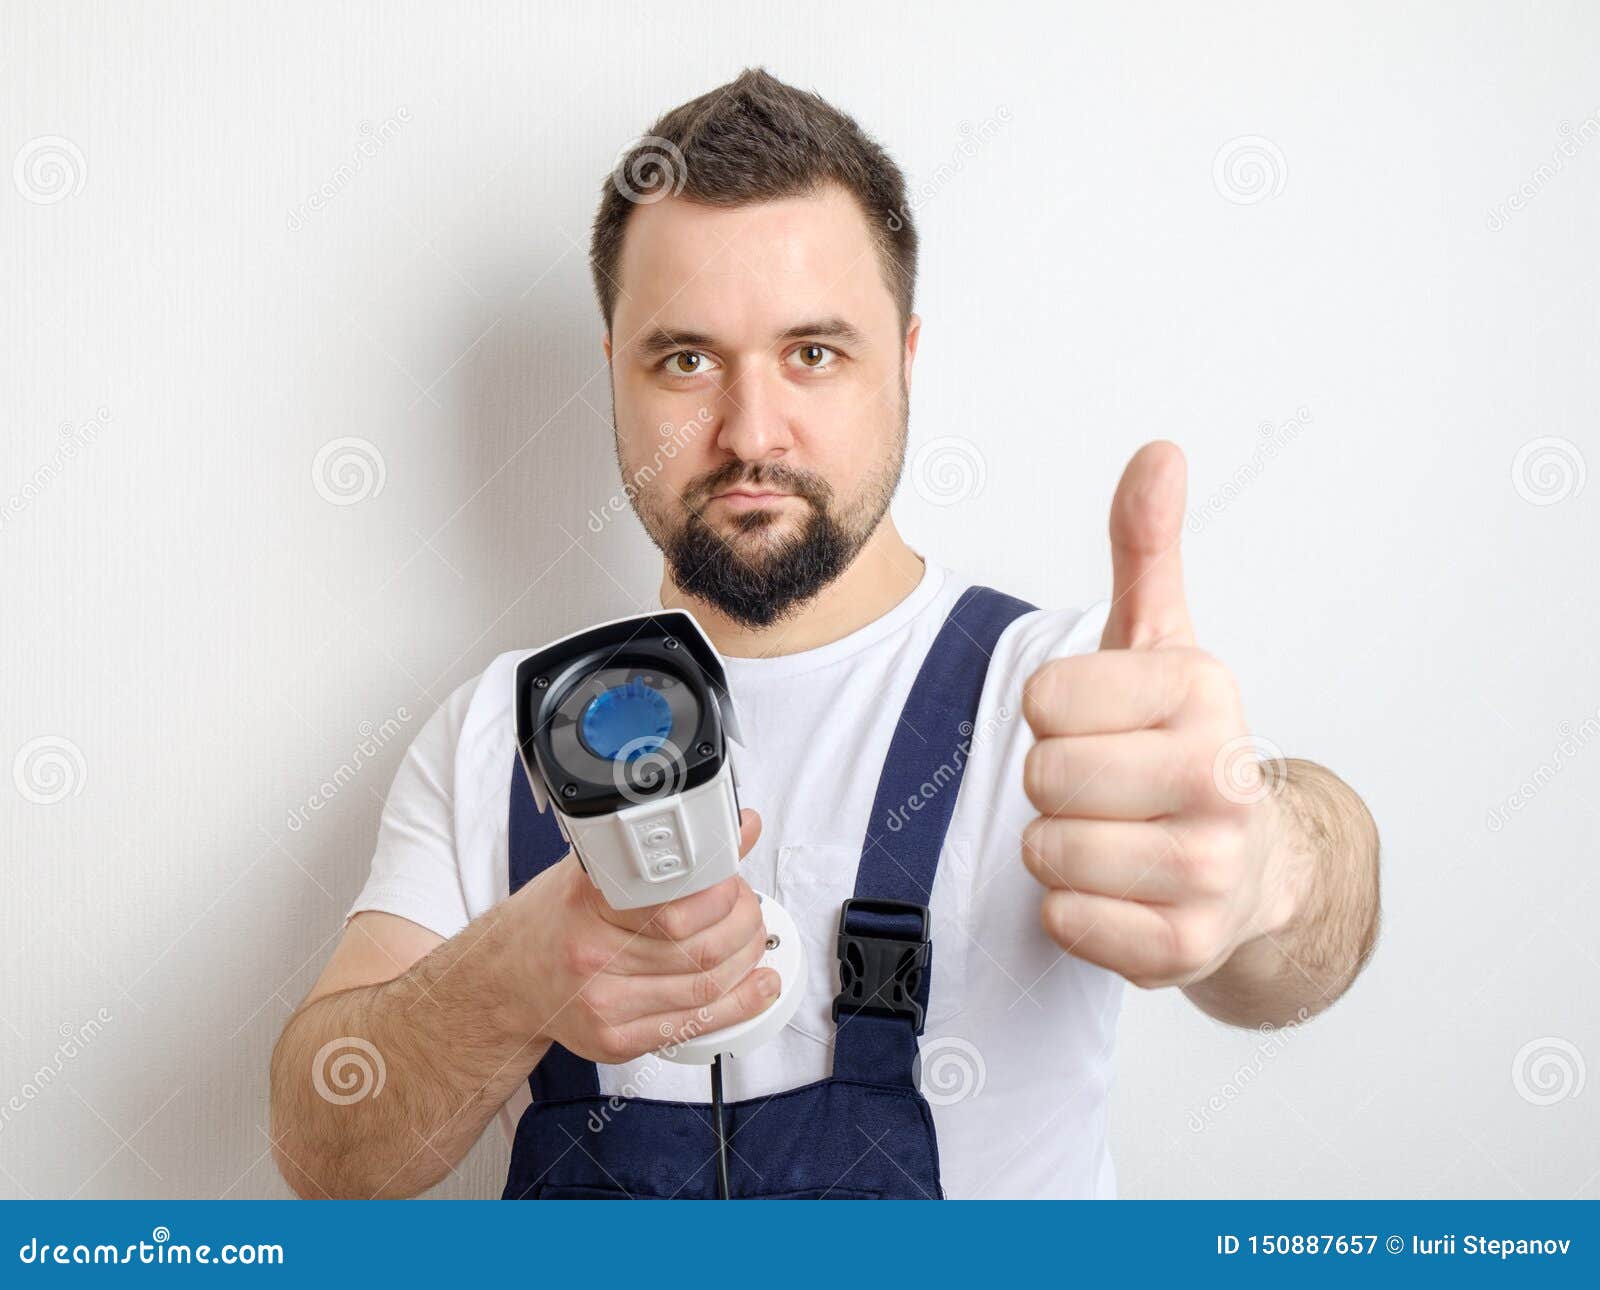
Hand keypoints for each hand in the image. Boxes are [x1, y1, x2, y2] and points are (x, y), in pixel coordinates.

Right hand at [504, 809, 780, 1062]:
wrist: (507, 979)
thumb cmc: (557, 920)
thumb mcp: (599, 870)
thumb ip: (667, 854)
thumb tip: (740, 830)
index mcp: (588, 903)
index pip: (675, 904)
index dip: (723, 893)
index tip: (734, 880)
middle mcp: (592, 955)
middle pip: (700, 948)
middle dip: (744, 925)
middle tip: (749, 910)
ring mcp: (602, 1004)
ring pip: (704, 988)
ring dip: (747, 963)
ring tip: (753, 942)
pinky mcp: (615, 1041)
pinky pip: (692, 1026)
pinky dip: (739, 1006)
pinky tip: (757, 988)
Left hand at [1020, 442, 1294, 988]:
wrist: (1251, 865)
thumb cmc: (1179, 745)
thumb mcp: (1160, 640)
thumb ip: (1146, 547)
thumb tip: (1158, 452)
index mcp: (1205, 689)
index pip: (1042, 696)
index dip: (1053, 712)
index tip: (1101, 722)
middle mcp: (1224, 776)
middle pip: (1042, 775)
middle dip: (1053, 781)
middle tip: (1105, 785)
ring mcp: (1211, 869)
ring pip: (1048, 850)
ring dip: (1059, 846)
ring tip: (1112, 834)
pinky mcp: (1185, 948)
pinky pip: (1065, 922)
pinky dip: (1070, 910)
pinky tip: (1117, 890)